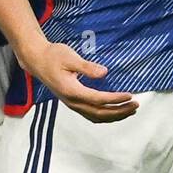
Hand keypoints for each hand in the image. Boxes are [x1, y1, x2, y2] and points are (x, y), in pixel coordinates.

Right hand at [18, 38, 137, 122]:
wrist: (37, 61)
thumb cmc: (53, 56)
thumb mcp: (70, 57)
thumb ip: (87, 67)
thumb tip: (104, 72)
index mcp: (71, 91)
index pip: (98, 99)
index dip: (115, 99)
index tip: (130, 95)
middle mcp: (72, 101)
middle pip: (99, 112)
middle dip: (119, 111)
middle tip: (136, 105)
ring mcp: (72, 104)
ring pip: (96, 116)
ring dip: (114, 116)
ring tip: (130, 110)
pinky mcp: (73, 102)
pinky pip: (91, 114)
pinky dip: (105, 116)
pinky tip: (115, 112)